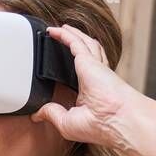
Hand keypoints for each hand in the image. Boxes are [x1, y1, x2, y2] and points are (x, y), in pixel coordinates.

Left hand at [35, 23, 155, 155]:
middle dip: (74, 46)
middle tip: (60, 38)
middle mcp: (93, 78)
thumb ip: (52, 114)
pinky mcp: (89, 60)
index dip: (67, 71)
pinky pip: (74, 42)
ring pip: (82, 45)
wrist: (118, 120)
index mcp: (89, 94)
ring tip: (59, 29)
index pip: (78, 78)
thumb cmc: (101, 126)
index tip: (54, 69)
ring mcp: (93, 67)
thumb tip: (37, 114)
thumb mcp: (67, 123)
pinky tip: (54, 30)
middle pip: (83, 56)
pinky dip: (65, 35)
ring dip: (71, 35)